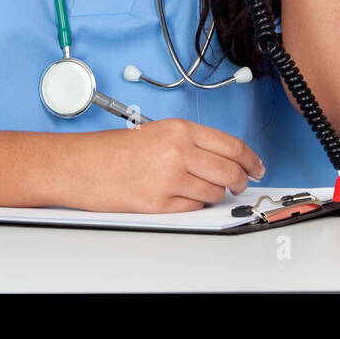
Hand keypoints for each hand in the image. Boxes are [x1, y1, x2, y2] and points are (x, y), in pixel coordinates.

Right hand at [68, 118, 264, 213]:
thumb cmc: (114, 150)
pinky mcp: (161, 203)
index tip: (257, 168)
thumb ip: (192, 143)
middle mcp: (178, 151)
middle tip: (240, 184)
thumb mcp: (158, 132)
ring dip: (214, 195)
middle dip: (240, 182)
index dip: (251, 160)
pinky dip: (194, 206)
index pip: (232, 145)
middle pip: (230, 171)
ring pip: (215, 193)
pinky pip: (194, 208)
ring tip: (199, 189)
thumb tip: (225, 159)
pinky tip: (182, 197)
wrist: (82, 166)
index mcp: (180, 130)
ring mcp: (170, 178)